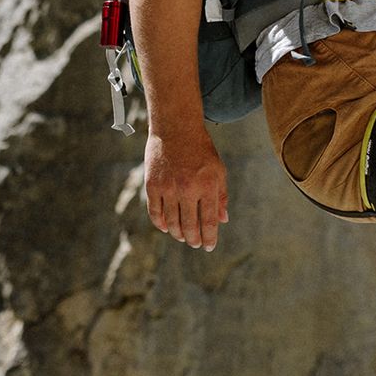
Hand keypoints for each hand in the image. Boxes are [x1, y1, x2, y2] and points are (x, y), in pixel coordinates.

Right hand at [144, 124, 229, 249]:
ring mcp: (168, 188)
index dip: (209, 238)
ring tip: (182, 236)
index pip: (209, 222)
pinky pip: (155, 212)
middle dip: (193, 240)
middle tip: (195, 244)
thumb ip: (221, 196)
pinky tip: (166, 227)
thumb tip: (223, 220)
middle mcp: (188, 189)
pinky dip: (160, 223)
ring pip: (172, 223)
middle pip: (190, 227)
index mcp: (207, 186)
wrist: (176, 128)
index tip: (209, 247)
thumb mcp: (218, 170)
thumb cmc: (201, 150)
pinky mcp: (152, 185)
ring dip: (178, 234)